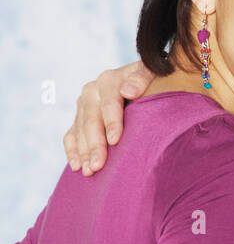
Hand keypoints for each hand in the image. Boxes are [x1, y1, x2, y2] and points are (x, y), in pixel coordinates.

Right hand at [63, 61, 155, 175]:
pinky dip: (72, 151)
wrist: (143, 79)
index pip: (109, 103)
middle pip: (92, 120)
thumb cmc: (153, 79)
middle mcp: (92, 91)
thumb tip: (128, 91)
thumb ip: (143, 77)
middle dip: (95, 145)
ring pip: (80, 130)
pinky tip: (77, 166)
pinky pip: (71, 135)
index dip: (112, 122)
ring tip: (90, 171)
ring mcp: (83, 105)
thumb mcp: (153, 72)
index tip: (115, 141)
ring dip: (84, 152)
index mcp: (109, 80)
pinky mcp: (79, 117)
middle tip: (99, 166)